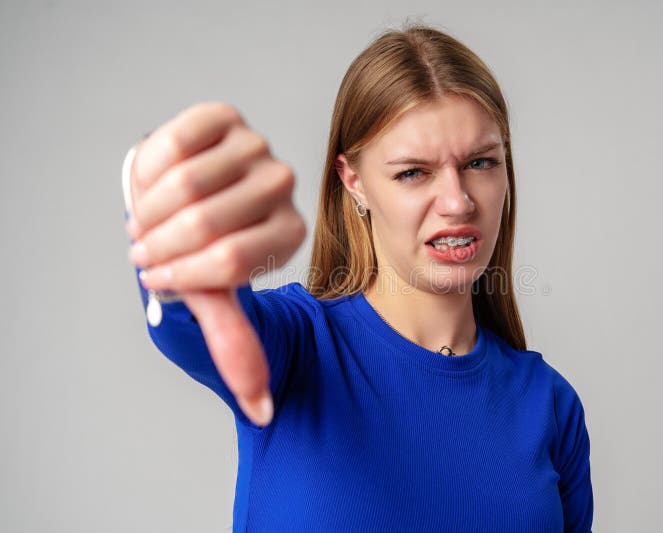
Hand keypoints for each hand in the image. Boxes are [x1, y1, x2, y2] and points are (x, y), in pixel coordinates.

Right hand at [126, 102, 305, 425]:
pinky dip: (150, 168)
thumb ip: (237, 346)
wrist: (191, 199)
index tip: (158, 276)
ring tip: (145, 220)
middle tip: (145, 248)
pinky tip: (153, 183)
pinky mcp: (226, 118)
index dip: (179, 275)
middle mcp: (282, 187)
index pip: (227, 262)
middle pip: (204, 223)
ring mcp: (256, 148)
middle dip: (159, 244)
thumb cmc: (202, 251)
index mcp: (289, 234)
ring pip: (186, 182)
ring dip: (149, 209)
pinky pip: (174, 142)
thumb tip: (262, 412)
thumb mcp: (217, 297)